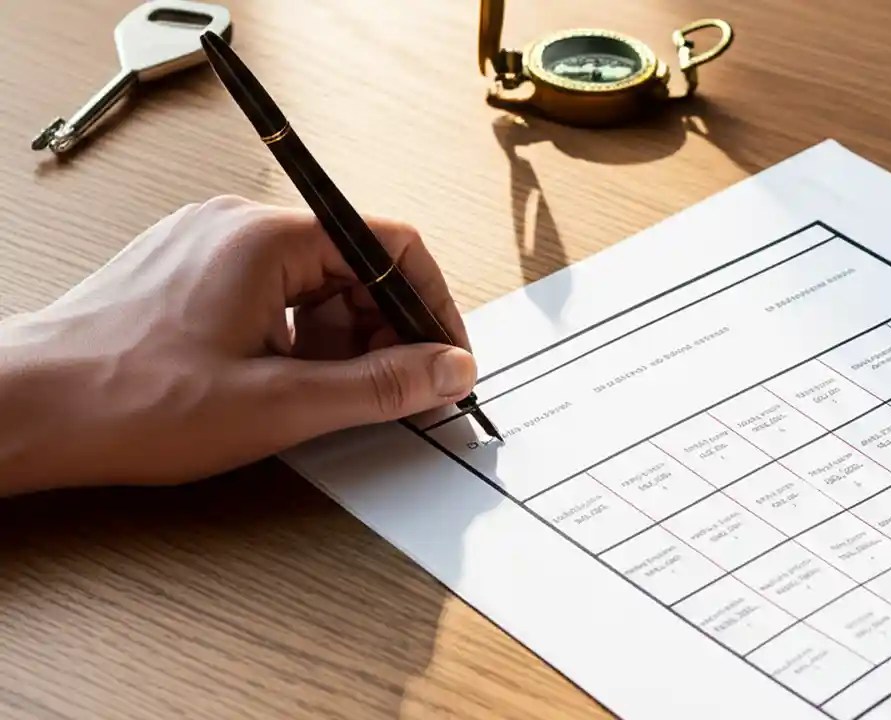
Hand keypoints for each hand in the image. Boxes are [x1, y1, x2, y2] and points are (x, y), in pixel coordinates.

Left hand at [0, 196, 476, 494]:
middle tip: (394, 389)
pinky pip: (272, 293)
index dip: (430, 305)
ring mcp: (210, 246)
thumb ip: (379, 387)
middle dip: (385, 329)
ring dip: (339, 338)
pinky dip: (296, 337)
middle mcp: (239, 227)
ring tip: (324, 395)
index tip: (445, 356)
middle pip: (353, 263)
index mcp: (266, 239)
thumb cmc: (126, 401)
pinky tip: (282, 383)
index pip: (389, 244)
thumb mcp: (279, 405)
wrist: (25, 411)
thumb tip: (446, 370)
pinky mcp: (190, 272)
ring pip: (313, 282)